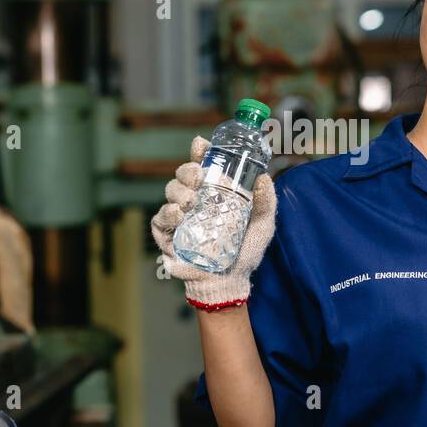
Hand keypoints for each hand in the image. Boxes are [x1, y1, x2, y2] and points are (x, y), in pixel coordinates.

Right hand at [150, 135, 277, 308]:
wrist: (228, 282)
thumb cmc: (245, 252)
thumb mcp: (262, 226)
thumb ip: (266, 203)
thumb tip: (265, 178)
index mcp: (215, 192)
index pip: (203, 165)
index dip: (199, 152)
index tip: (201, 144)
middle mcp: (195, 200)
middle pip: (183, 174)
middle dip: (188, 170)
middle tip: (198, 177)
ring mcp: (179, 216)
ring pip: (170, 190)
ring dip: (179, 191)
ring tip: (191, 202)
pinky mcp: (166, 234)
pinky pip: (160, 217)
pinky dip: (168, 213)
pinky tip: (178, 214)